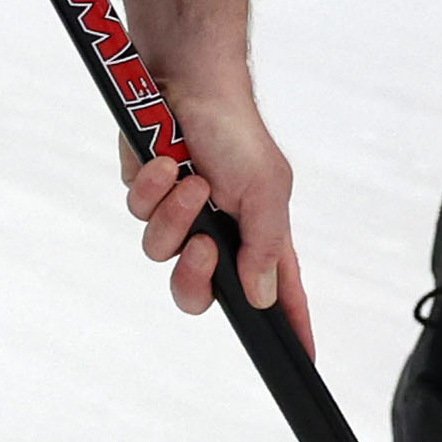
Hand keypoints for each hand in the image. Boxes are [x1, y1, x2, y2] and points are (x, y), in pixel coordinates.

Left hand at [113, 0, 307, 343]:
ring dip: (175, 217)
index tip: (303, 362)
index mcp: (258, 233)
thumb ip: (265, 247)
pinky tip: (166, 162)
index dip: (291, 329)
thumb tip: (265, 299)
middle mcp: (218, 231)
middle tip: (205, 248)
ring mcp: (179, 215)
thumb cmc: (236, 128)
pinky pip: (138, 215)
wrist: (187, 78)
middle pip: (199, 293)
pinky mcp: (146, 194)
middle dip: (194, 277)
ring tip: (190, 181)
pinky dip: (152, 189)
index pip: (279, 293)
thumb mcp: (266, 189)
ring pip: (161, 252)